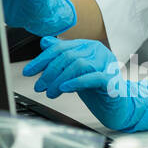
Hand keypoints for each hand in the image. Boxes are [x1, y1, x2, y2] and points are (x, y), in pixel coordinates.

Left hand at [22, 36, 147, 131]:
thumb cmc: (97, 88)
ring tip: (50, 92)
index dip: (42, 60)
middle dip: (49, 72)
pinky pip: (93, 77)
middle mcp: (98, 52)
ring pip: (78, 65)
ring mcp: (106, 65)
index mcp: (88, 46)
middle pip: (67, 56)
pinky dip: (76, 82)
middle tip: (39, 86)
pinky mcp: (112, 80)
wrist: (119, 106)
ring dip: (59, 80)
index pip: (60, 48)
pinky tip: (64, 88)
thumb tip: (44, 41)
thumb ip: (62, 57)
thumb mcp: (74, 72)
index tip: (28, 71)